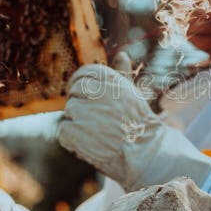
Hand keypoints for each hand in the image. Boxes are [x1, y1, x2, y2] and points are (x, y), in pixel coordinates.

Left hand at [57, 63, 210, 191]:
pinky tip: (91, 144)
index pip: (85, 73)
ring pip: (69, 111)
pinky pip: (64, 130)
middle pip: (75, 92)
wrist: (147, 155)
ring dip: (78, 123)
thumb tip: (122, 55)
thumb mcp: (133, 94)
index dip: (82, 84)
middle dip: (81, 104)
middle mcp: (98, 93)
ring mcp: (85, 113)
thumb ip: (122, 74)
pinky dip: (73, 139)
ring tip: (97, 133)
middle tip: (94, 119)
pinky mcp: (75, 132)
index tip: (85, 95)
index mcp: (112, 80)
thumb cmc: (141, 125)